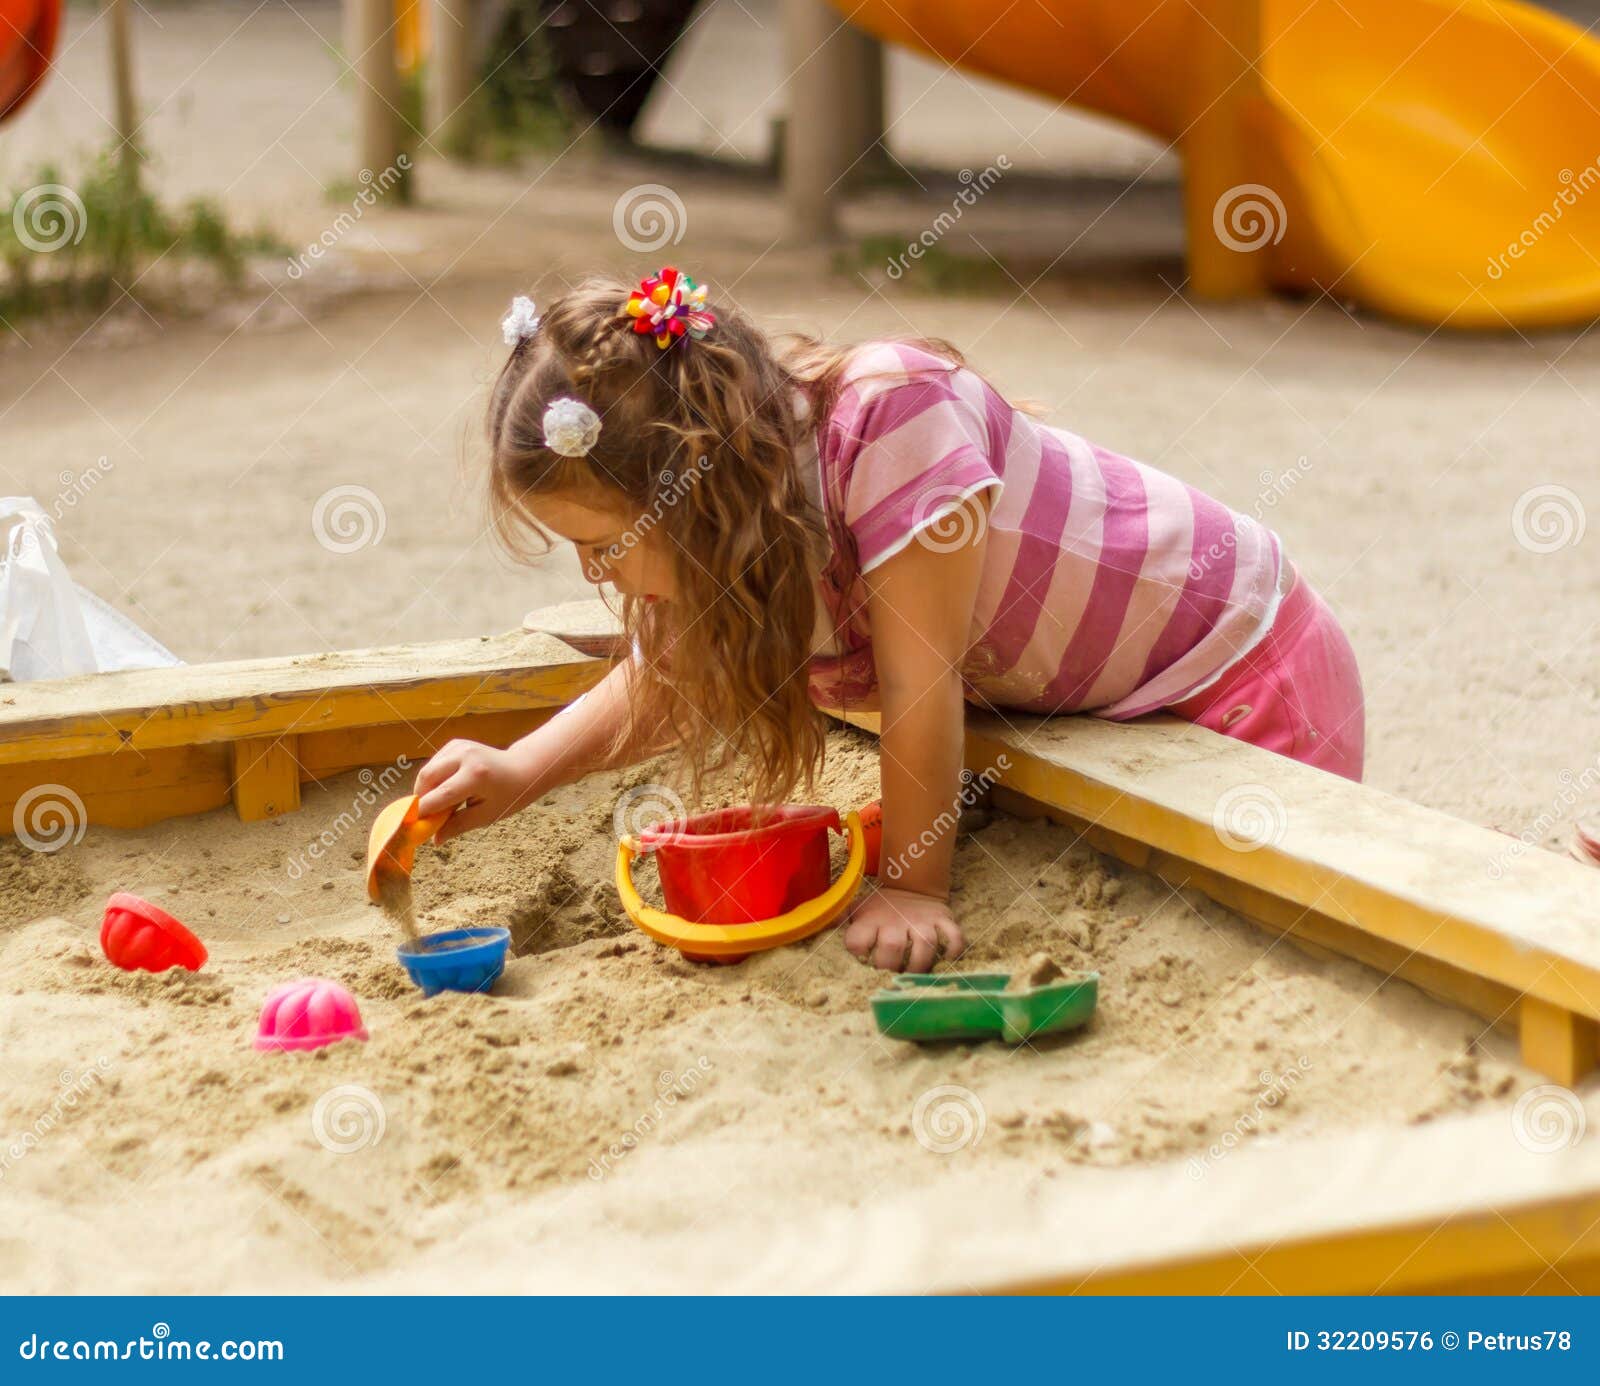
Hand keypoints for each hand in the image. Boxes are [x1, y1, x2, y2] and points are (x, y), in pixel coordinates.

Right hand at [414, 739, 541, 841]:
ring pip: (428, 769)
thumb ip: (458, 825)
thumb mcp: (486, 815)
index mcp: (475, 775)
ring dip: (426, 788)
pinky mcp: (456, 743)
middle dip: (420, 798)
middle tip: (424, 815)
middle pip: (427, 777)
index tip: (412, 825)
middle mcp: (465, 756)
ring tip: (439, 803)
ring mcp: (460, 746)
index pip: (439, 795)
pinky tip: (446, 788)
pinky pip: (435, 762)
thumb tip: (434, 840)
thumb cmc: (508, 796)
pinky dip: (434, 778)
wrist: (523, 769)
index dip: (423, 812)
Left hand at [843, 886, 965, 972]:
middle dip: (889, 967)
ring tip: (914, 977)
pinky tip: (947, 961)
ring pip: (925, 945)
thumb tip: (810, 926)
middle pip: (892, 947)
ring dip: (920, 966)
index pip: (857, 941)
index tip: (860, 964)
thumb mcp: (856, 910)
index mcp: (870, 919)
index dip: (856, 956)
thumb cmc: (879, 907)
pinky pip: (954, 937)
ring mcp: (922, 920)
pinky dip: (954, 951)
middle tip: (889, 978)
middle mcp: (896, 920)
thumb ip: (837, 920)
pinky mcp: (944, 920)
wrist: (911, 884)